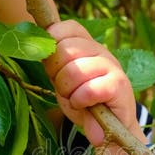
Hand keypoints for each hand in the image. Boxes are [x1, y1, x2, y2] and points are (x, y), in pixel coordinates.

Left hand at [46, 20, 139, 145]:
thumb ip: (53, 62)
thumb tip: (36, 44)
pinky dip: (80, 101)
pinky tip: (83, 106)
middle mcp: (101, 50)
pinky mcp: (118, 85)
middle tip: (64, 88)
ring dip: (68, 91)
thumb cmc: (84, 101)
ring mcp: (112, 66)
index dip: (53, 46)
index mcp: (88, 44)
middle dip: (56, 74)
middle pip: (66, 50)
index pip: (67, 28)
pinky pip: (89, 89)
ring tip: (74, 99)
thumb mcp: (64, 79)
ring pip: (75, 71)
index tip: (54, 68)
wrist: (111, 127)